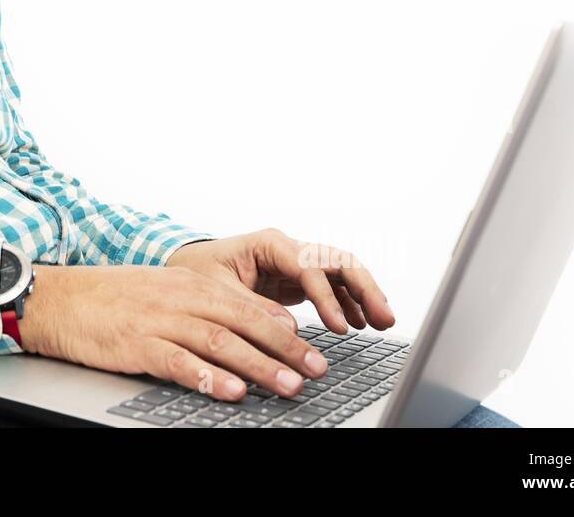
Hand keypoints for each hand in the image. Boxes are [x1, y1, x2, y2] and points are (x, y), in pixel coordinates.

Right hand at [15, 263, 330, 401]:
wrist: (59, 298)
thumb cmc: (111, 298)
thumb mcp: (163, 291)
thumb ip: (206, 305)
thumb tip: (255, 322)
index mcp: (191, 284)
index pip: (249, 305)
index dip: (285, 329)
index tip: (314, 348)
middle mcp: (181, 297)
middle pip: (244, 322)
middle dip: (286, 347)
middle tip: (316, 369)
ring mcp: (159, 319)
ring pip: (219, 341)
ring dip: (258, 364)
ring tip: (287, 385)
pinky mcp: (137, 342)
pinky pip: (178, 361)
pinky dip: (207, 377)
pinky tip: (230, 391)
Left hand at [163, 228, 395, 334]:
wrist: (188, 265)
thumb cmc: (198, 271)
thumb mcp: (215, 289)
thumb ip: (251, 307)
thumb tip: (289, 330)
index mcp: (269, 243)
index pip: (310, 267)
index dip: (328, 297)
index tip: (340, 327)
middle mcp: (288, 247)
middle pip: (337, 260)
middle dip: (364, 287)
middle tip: (385, 318)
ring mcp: (296, 261)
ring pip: (341, 271)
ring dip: (364, 294)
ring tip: (383, 322)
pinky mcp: (297, 278)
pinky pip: (332, 286)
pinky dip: (349, 302)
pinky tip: (361, 322)